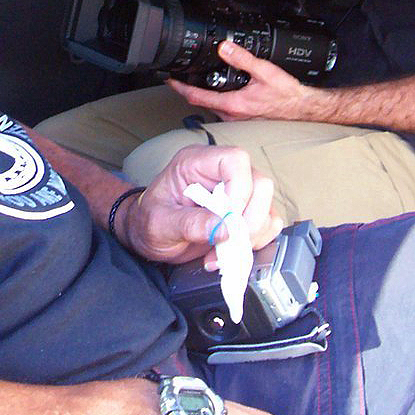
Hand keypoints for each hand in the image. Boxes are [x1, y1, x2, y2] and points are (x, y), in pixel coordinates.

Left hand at [122, 142, 280, 264]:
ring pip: (267, 207)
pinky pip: (267, 225)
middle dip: (249, 219)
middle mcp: (221, 173)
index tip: (227, 218)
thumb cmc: (148, 221)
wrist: (148, 235)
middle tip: (228, 242)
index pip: (235, 160)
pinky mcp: (244, 214)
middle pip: (259, 184)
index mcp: (197, 163)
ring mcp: (236, 192)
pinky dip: (254, 243)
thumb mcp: (159, 224)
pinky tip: (228, 254)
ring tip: (220, 253)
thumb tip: (224, 229)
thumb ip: (189, 224)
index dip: (239, 189)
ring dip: (250, 236)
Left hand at [170, 40, 326, 121]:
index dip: (180, 87)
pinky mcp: (242, 119)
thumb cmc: (285, 94)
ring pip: (211, 107)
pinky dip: (215, 99)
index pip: (196, 97)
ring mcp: (236, 119)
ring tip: (196, 82)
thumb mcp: (263, 71)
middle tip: (180, 79)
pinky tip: (219, 91)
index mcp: (232, 104)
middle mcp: (231, 115)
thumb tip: (223, 47)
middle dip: (189, 90)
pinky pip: (222, 109)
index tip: (170, 80)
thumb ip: (242, 58)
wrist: (301, 107)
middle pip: (200, 103)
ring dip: (202, 95)